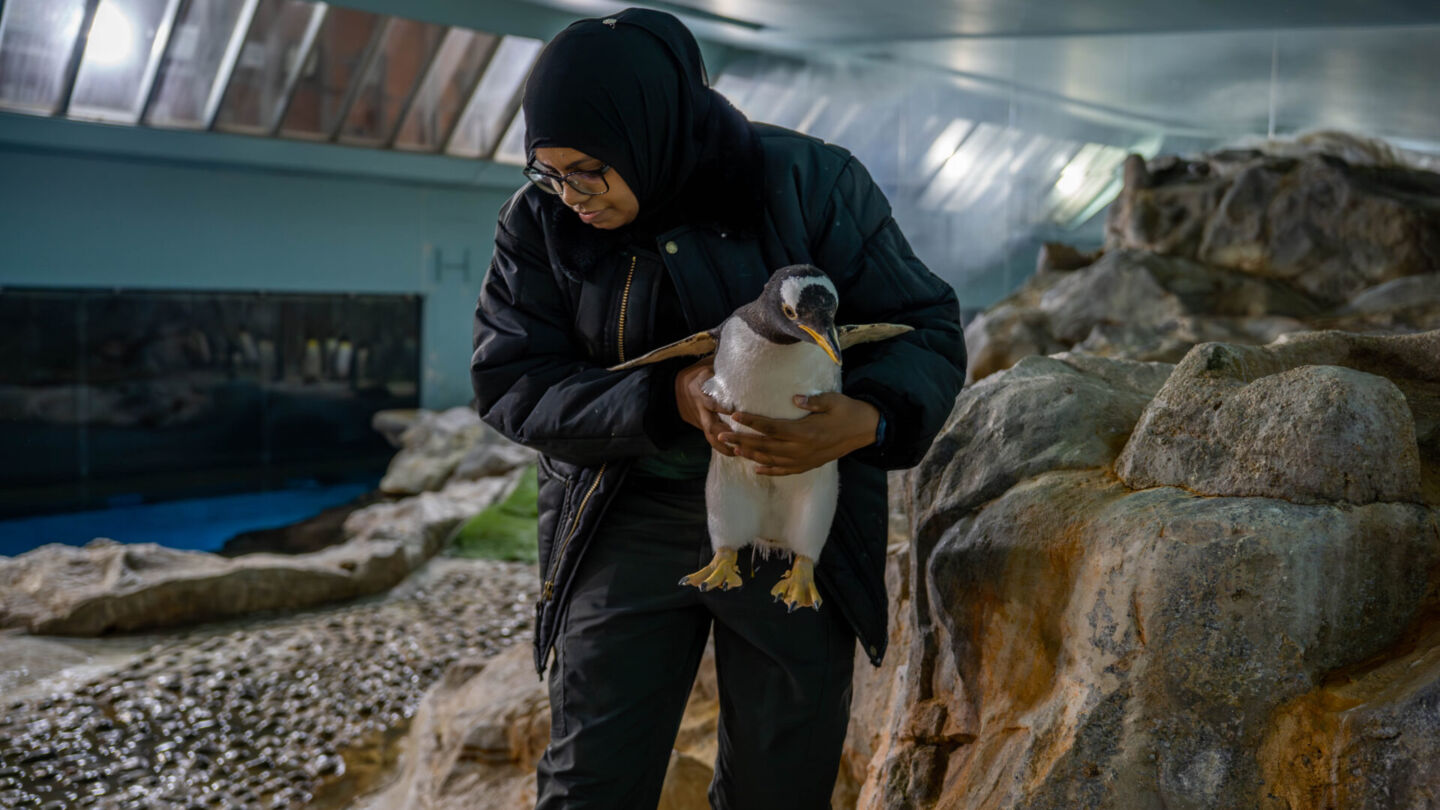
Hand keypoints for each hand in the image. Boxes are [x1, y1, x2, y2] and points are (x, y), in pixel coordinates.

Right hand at [675, 357, 734, 456]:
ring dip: (722, 443)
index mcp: (700, 386)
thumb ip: (722, 364)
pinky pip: (710, 437)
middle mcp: (700, 403)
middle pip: (710, 420)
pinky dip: (721, 446)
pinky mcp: (701, 424)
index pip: (710, 396)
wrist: (674, 389)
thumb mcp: (706, 364)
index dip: (720, 405)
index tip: (733, 410)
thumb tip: (744, 355)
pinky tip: (734, 453)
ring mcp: (700, 416)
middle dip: (723, 429)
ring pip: (709, 433)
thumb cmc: (698, 373)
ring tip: (737, 451)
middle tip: (738, 435)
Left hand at [717, 393, 878, 475]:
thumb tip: (794, 399)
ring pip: (771, 460)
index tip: (734, 416)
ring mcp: (804, 459)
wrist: (865, 430)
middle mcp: (801, 449)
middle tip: (721, 436)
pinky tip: (755, 468)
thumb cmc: (848, 411)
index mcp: (805, 432)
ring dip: (750, 455)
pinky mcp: (809, 464)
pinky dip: (769, 470)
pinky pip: (785, 471)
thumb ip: (812, 401)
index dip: (751, 422)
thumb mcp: (832, 401)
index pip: (771, 427)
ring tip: (732, 450)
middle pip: (765, 446)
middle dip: (741, 441)